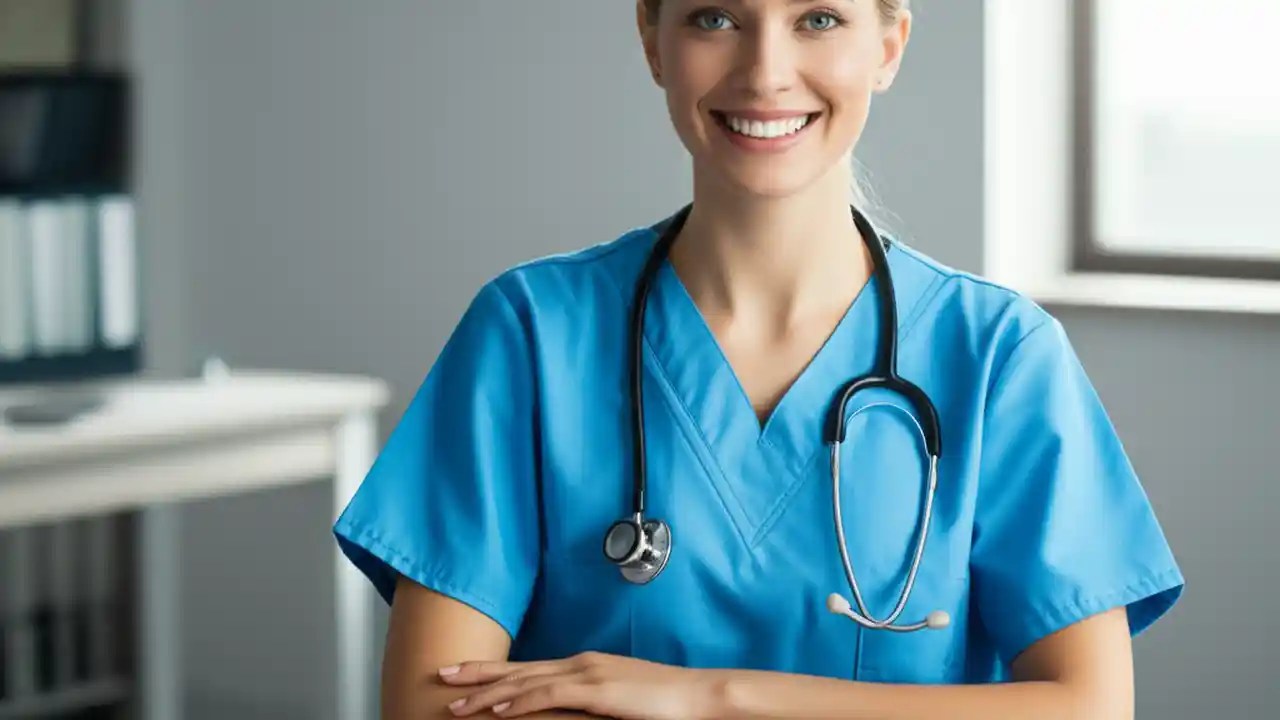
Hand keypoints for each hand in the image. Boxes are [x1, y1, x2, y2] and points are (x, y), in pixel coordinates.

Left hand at [438, 651, 719, 719]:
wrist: (697, 695)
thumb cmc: (663, 702)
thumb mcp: (617, 699)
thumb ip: (588, 702)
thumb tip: (564, 711)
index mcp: (583, 665)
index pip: (528, 667)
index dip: (492, 671)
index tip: (462, 674)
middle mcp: (580, 663)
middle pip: (518, 669)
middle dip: (477, 674)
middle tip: (442, 676)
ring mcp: (588, 674)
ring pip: (526, 682)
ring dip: (488, 693)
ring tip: (457, 702)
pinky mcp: (597, 690)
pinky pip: (550, 696)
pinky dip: (520, 701)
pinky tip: (498, 710)